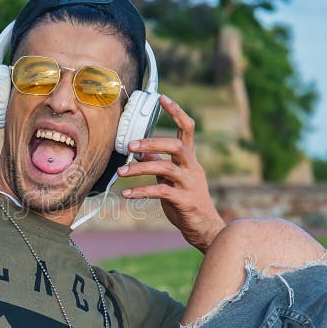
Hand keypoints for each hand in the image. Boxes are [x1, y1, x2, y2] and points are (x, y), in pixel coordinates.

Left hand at [117, 95, 225, 252]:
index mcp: (190, 160)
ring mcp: (190, 184)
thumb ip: (159, 164)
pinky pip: (161, 191)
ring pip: (165, 168)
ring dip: (140, 169)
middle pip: (176, 145)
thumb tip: (141, 151)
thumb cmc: (186, 202)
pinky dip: (141, 191)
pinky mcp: (185, 200)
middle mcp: (192, 168)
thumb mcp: (172, 180)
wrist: (205, 229)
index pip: (187, 128)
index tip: (162, 98)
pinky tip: (126, 194)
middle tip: (130, 146)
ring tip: (121, 172)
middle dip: (152, 142)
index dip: (176, 112)